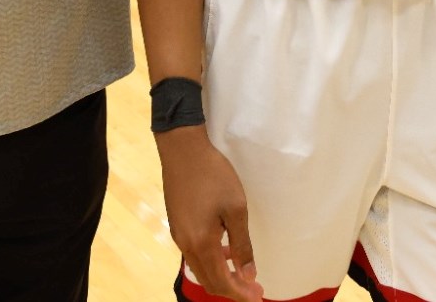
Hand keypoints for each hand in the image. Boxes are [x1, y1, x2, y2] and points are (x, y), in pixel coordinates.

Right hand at [156, 128, 261, 301]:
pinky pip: (194, 254)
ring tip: (242, 271)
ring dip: (221, 275)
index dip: (240, 293)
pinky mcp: (177, 225)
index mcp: (201, 243)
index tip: (258, 297)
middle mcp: (186, 244)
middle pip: (208, 280)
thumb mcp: (236, 209)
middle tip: (253, 288)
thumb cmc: (213, 176)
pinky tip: (224, 249)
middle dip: (231, 289)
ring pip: (200, 268)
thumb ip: (242, 245)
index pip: (221, 282)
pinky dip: (211, 261)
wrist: (182, 150)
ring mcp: (178, 235)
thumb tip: (248, 273)